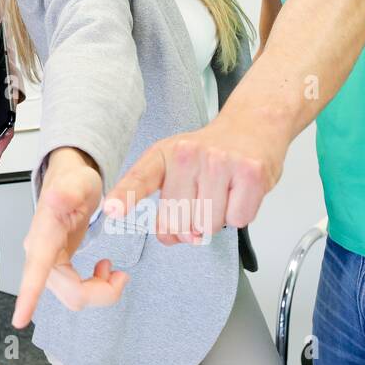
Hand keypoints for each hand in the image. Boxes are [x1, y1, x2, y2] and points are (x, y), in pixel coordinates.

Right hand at [12, 148, 125, 328]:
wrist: (69, 183)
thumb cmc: (73, 181)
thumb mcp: (77, 181)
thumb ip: (68, 191)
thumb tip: (54, 197)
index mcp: (44, 235)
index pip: (36, 269)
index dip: (28, 296)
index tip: (19, 320)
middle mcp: (40, 254)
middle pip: (70, 293)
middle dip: (100, 293)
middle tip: (121, 274)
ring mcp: (47, 265)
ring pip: (74, 297)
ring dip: (100, 292)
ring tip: (113, 271)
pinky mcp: (57, 270)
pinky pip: (77, 292)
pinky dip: (96, 288)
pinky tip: (103, 270)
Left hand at [103, 110, 286, 245]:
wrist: (252, 126)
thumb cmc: (210, 153)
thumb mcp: (176, 164)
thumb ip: (166, 203)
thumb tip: (174, 238)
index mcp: (164, 154)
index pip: (140, 179)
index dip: (125, 197)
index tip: (112, 211)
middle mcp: (188, 155)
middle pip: (178, 221)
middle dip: (188, 226)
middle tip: (200, 201)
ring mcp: (219, 162)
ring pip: (208, 224)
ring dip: (215, 220)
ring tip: (221, 192)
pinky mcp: (250, 173)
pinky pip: (237, 220)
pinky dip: (239, 214)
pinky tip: (238, 192)